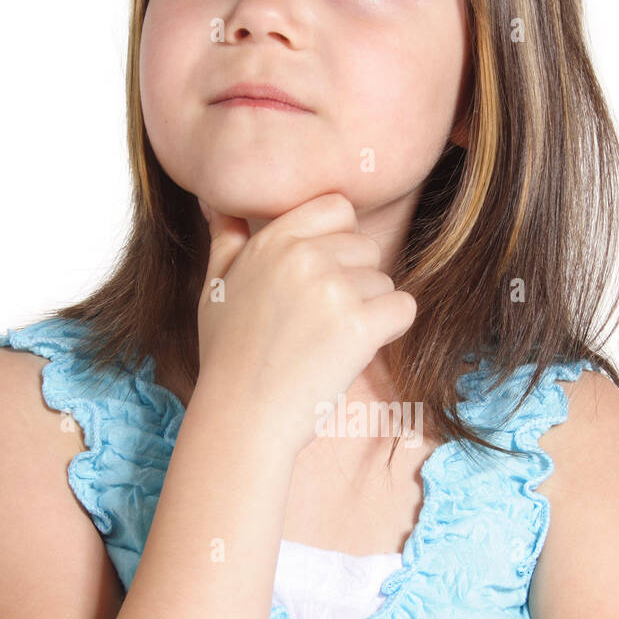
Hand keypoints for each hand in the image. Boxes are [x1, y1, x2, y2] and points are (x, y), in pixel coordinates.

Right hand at [195, 193, 416, 452]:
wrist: (241, 418)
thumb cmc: (227, 357)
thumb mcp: (214, 288)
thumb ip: (226, 239)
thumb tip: (215, 200)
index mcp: (272, 241)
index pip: (337, 207)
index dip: (339, 241)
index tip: (322, 277)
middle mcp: (303, 256)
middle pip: (365, 248)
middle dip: (354, 282)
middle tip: (320, 323)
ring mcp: (333, 290)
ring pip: (384, 282)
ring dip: (368, 311)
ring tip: (328, 343)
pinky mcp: (359, 326)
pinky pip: (404, 309)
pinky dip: (390, 330)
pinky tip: (356, 350)